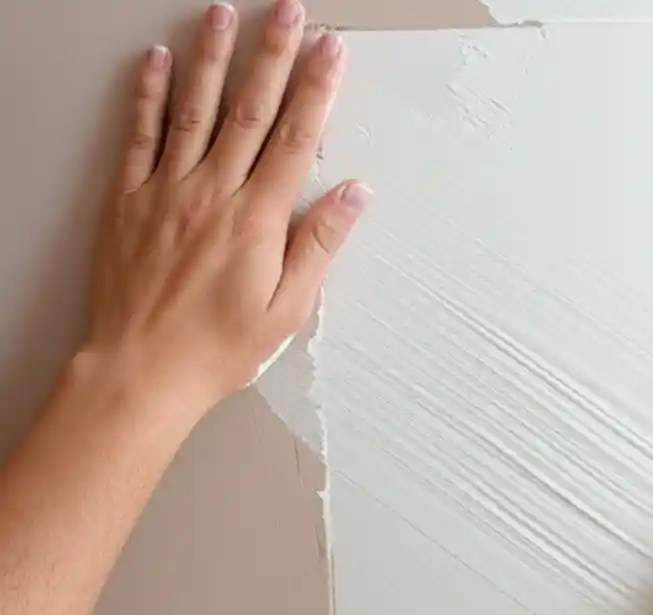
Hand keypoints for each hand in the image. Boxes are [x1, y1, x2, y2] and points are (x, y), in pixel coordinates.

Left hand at [81, 0, 365, 410]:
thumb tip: (354, 195)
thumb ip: (319, 245)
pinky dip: (148, 95)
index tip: (331, 50)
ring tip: (224, 13)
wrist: (139, 371)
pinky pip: (139, 137)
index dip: (318, 89)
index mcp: (257, 219)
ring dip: (212, 58)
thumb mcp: (287, 308)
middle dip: (273, 55)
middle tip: (288, 12)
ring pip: (194, 110)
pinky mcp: (129, 201)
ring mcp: (167, 191)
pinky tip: (156, 61)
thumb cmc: (216, 347)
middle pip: (250, 110)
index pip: (297, 138)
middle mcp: (213, 193)